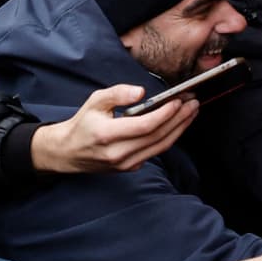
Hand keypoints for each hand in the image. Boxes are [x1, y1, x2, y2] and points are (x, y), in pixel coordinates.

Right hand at [29, 83, 199, 173]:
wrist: (68, 153)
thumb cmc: (83, 124)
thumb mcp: (95, 101)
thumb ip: (118, 94)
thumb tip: (141, 92)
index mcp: (107, 135)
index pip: (144, 126)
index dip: (165, 114)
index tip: (179, 101)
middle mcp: (117, 153)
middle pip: (157, 137)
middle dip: (179, 119)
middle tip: (193, 103)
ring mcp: (124, 164)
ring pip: (160, 147)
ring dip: (179, 129)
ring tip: (192, 112)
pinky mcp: (129, 168)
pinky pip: (155, 153)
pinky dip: (170, 138)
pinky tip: (178, 125)